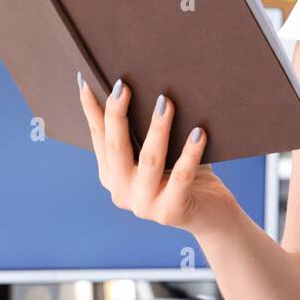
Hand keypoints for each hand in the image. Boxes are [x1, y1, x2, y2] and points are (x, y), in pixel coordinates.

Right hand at [77, 72, 233, 231]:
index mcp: (112, 176)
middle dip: (117, 114)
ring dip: (157, 128)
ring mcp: (144, 205)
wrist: (213, 217)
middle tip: (123, 85)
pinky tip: (199, 132)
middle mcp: (122, 192)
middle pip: (116, 147)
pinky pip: (182, 176)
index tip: (86, 81)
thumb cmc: (188, 178)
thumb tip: (149, 87)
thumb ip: (146, 135)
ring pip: (149, 159)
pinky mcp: (171, 211)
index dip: (92, 110)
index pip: (100, 137)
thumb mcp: (162, 155)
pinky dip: (190, 153)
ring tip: (166, 101)